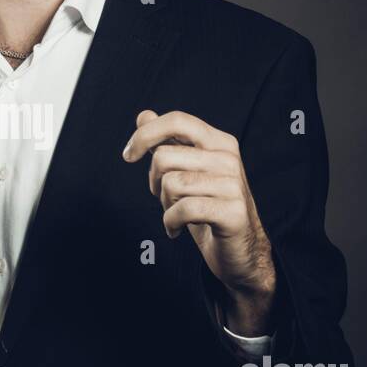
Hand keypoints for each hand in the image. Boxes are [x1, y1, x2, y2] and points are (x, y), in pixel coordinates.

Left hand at [122, 109, 276, 330]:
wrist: (239, 251)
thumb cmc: (208, 208)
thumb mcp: (185, 172)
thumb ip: (167, 142)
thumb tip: (144, 114)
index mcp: (220, 142)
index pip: (178, 120)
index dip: (146, 134)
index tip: (128, 155)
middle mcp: (229, 158)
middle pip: (164, 156)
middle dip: (154, 182)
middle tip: (165, 198)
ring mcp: (233, 185)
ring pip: (171, 184)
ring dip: (164, 205)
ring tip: (176, 214)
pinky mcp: (232, 212)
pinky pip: (183, 209)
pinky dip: (170, 223)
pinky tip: (176, 229)